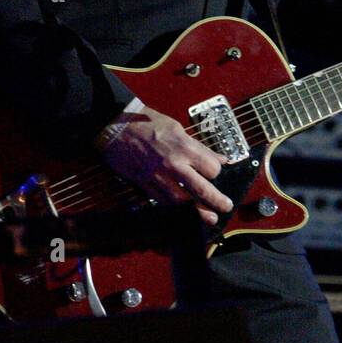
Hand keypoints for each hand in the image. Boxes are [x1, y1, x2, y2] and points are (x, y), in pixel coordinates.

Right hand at [93, 105, 232, 227]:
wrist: (115, 127)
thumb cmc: (146, 123)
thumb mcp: (177, 128)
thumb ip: (199, 146)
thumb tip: (220, 158)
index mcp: (183, 147)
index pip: (211, 167)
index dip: (217, 171)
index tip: (215, 172)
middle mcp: (173, 165)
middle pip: (201, 189)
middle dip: (217, 201)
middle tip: (226, 206)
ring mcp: (158, 178)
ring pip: (183, 202)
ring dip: (199, 213)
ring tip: (210, 220)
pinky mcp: (145, 186)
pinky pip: (164, 203)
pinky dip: (176, 211)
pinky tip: (185, 216)